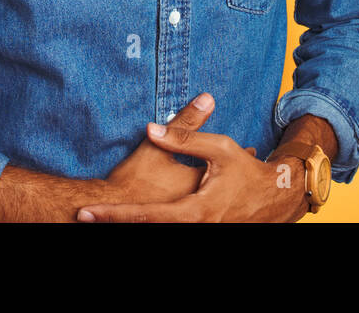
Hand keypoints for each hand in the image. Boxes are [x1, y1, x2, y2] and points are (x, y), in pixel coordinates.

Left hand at [79, 106, 307, 221]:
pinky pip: (170, 226)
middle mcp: (194, 228)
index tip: (86, 213)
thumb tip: (152, 127)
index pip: (145, 218)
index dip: (114, 216)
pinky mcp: (201, 229)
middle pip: (146, 227)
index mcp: (195, 212)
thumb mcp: (219, 150)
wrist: (275, 199)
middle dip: (115, 222)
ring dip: (130, 220)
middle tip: (83, 218)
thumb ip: (185, 137)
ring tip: (99, 216)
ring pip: (157, 228)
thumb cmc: (247, 173)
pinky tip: (130, 215)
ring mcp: (199, 231)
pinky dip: (149, 221)